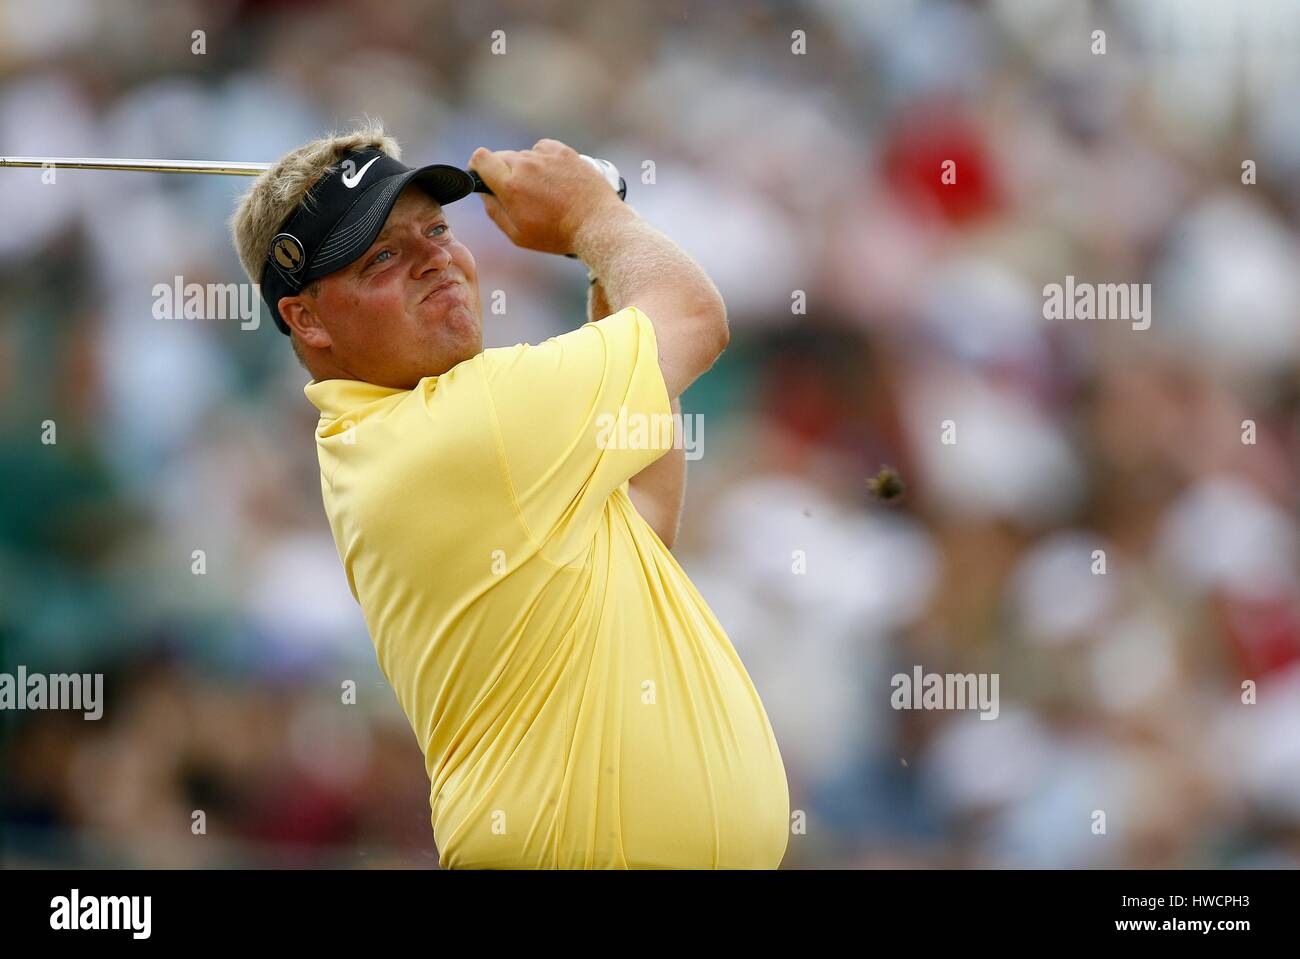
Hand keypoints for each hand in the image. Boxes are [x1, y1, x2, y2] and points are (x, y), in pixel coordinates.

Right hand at [468, 139, 628, 254]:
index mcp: (510, 186)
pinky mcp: (563, 152)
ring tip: (543, 190)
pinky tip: (553, 177)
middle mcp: (526, 165)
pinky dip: (543, 159)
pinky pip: (542, 148)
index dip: (477, 166)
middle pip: (500, 157)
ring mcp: (546, 156)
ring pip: (523, 155)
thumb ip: (495, 212)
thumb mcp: (518, 235)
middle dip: (502, 173)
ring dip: (525, 168)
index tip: (482, 175)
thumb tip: (484, 194)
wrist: (596, 224)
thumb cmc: (557, 234)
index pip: (480, 158)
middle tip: (518, 194)